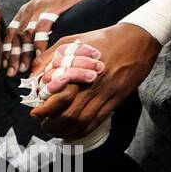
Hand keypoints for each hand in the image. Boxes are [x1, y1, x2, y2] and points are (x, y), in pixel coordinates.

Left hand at [3, 0, 100, 75]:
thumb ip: (35, 30)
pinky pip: (42, 27)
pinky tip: (40, 55)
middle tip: (12, 72)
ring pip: (26, 33)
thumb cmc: (66, 7)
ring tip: (24, 68)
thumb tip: (28, 53)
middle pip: (16, 35)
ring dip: (24, 52)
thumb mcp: (45, 16)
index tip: (5, 66)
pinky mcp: (52, 7)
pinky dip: (40, 42)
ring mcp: (40, 7)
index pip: (10, 33)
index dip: (7, 50)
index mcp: (25, 12)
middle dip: (13, 56)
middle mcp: (29, 9)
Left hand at [30, 24, 160, 139]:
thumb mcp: (71, 41)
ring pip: (82, 122)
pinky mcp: (117, 99)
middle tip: (44, 126)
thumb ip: (49, 57)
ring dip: (65, 131)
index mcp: (79, 71)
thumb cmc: (102, 39)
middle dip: (52, 125)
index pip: (58, 98)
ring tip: (55, 131)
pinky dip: (82, 131)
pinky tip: (73, 133)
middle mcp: (92, 85)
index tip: (35, 113)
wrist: (138, 38)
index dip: (44, 110)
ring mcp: (106, 94)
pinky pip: (97, 121)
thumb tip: (32, 75)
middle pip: (69, 115)